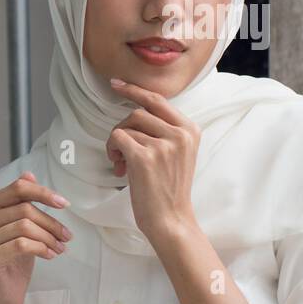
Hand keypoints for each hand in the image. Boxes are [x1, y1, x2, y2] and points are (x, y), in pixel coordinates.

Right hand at [0, 172, 69, 303]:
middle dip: (51, 222)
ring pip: (25, 227)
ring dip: (49, 237)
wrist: (4, 293)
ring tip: (60, 247)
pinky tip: (50, 255)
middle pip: (24, 209)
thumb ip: (22, 201)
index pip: (17, 189)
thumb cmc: (13, 258)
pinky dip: (42, 248)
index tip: (64, 203)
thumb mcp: (22, 226)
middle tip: (66, 235)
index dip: (43, 192)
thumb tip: (29, 174)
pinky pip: (22, 245)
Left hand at [106, 77, 201, 242]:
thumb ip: (164, 131)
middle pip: (137, 113)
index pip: (157, 100)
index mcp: (190, 130)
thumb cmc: (168, 188)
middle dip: (123, 128)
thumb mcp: (177, 154)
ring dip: (116, 143)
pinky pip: (118, 138)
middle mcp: (180, 134)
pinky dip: (112, 150)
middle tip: (119, 151)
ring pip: (126, 126)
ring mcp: (163, 145)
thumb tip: (135, 112)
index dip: (134, 90)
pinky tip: (118, 167)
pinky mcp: (144, 157)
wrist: (171, 219)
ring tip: (120, 163)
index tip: (116, 84)